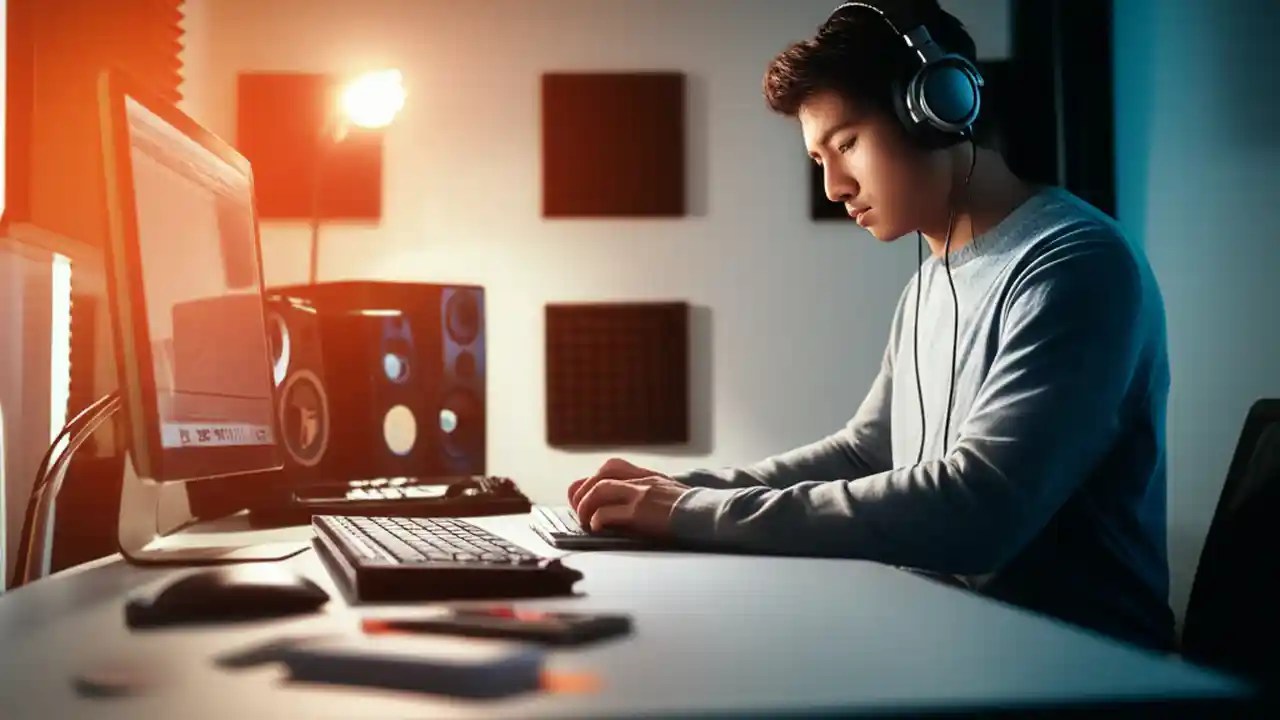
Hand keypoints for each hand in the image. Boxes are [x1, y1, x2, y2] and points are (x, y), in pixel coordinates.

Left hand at [572, 475, 690, 536]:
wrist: (712, 515)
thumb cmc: (695, 511)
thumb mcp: (671, 494)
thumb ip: (650, 494)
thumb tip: (627, 509)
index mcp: (648, 476)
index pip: (611, 467)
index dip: (591, 480)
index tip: (585, 495)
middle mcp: (642, 480)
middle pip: (600, 476)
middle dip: (583, 492)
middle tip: (580, 511)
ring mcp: (642, 494)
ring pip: (599, 491)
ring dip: (586, 507)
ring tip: (587, 523)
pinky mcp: (641, 512)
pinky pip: (608, 513)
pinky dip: (598, 521)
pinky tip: (599, 529)